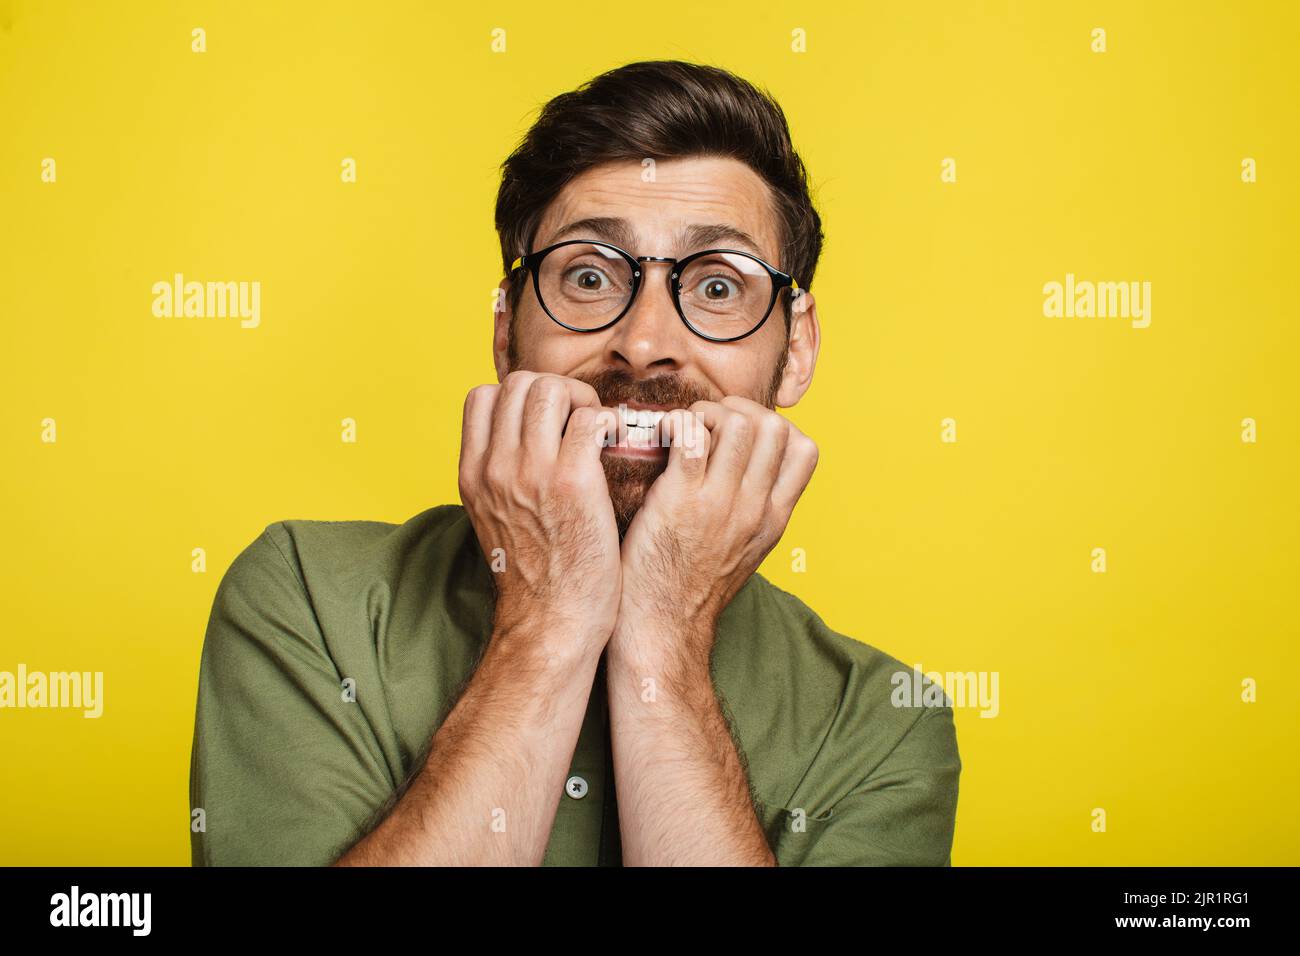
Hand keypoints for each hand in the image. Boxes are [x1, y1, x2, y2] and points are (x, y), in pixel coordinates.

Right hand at [458, 371, 621, 661]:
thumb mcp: (494, 517)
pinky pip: (591, 417)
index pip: (481, 396)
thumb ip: (500, 476)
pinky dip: (609, 422)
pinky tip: (617, 445)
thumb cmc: (535, 575)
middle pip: (519, 383)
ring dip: (582, 400)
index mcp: (473, 474)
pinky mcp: (574, 481)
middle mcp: (496, 467)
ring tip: (597, 430)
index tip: (546, 422)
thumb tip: (522, 440)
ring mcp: (532, 472)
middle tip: (579, 421)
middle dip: (556, 391)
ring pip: (552, 389)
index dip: (518, 397)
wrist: (552, 622)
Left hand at [610, 396, 817, 667]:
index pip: (805, 449)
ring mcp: (721, 503)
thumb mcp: (743, 549)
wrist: (661, 627)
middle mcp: (755, 507)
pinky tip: (662, 438)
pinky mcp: (681, 501)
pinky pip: (691, 436)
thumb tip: (746, 468)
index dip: (773, 426)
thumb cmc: (691, 586)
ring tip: (684, 430)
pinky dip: (676, 424)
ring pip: (739, 422)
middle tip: (706, 424)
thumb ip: (752, 509)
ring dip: (706, 412)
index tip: (739, 435)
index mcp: (774, 518)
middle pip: (774, 425)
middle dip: (737, 409)